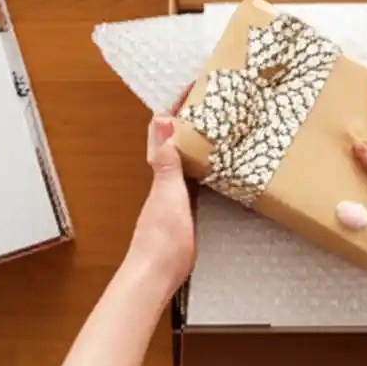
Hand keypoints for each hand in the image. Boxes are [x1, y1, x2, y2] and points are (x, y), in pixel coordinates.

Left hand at [125, 107, 194, 292]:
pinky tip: (210, 166)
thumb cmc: (162, 243)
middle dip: (185, 118)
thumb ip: (167, 162)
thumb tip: (161, 122)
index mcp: (160, 174)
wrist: (154, 278)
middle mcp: (162, 181)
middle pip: (171, 141)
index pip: (162, 131)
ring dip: (192, 139)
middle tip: (206, 99)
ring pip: (180, 158)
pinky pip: (189, 177)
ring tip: (212, 124)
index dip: (174, 107)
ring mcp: (170, 196)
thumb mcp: (169, 197)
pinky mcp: (179, 211)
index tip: (191, 87)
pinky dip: (198, 164)